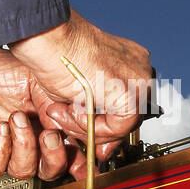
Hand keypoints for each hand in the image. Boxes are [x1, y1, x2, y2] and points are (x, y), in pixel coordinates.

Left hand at [0, 47, 74, 179]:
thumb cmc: (0, 69)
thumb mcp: (38, 83)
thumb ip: (56, 107)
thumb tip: (74, 128)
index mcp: (46, 128)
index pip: (69, 155)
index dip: (79, 161)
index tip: (87, 158)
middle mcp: (27, 142)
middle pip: (50, 171)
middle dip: (54, 158)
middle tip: (49, 135)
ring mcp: (5, 149)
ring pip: (24, 171)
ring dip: (25, 146)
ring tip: (17, 118)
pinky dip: (1, 149)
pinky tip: (1, 128)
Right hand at [10, 8, 152, 159]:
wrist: (50, 41)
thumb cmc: (56, 55)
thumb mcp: (78, 91)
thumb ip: (92, 115)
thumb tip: (102, 147)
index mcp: (129, 62)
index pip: (127, 107)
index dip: (106, 128)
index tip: (92, 140)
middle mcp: (139, 69)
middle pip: (126, 119)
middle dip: (95, 131)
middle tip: (67, 124)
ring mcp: (139, 81)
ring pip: (120, 127)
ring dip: (85, 126)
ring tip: (61, 109)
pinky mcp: (132, 95)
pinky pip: (116, 128)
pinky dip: (89, 125)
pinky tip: (72, 107)